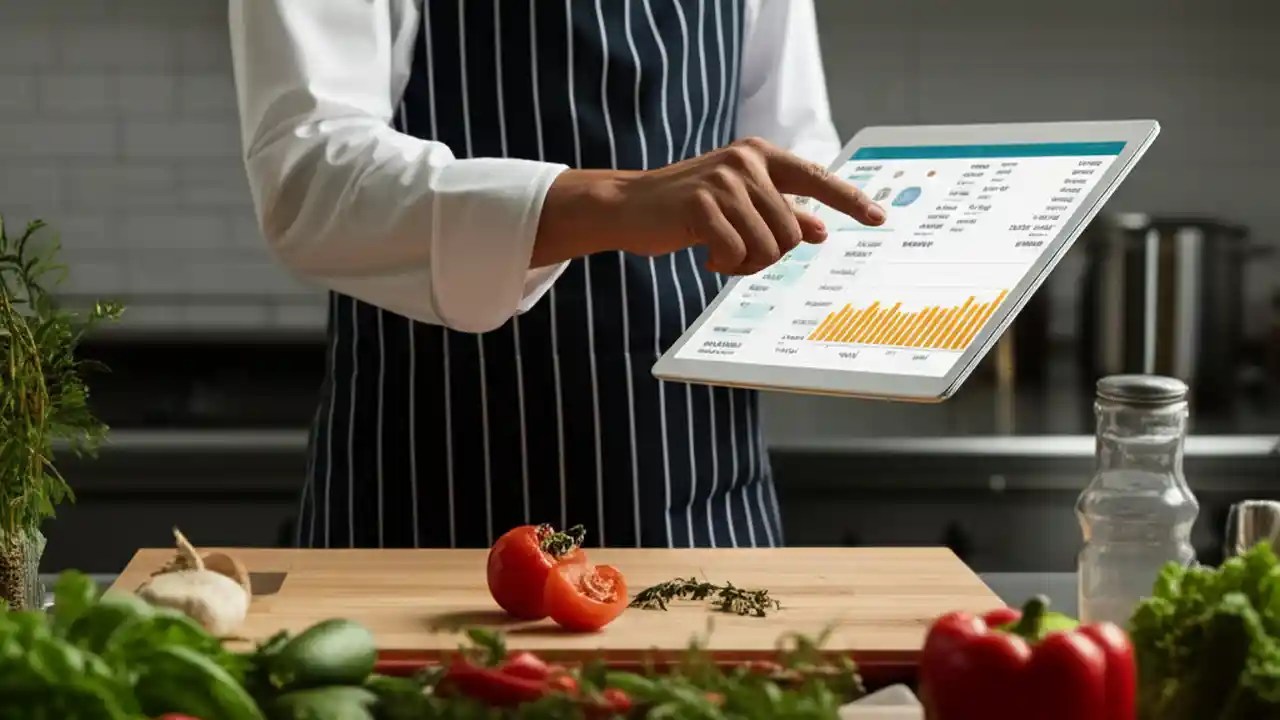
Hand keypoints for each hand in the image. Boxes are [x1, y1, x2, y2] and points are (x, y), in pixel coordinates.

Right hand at [534, 137, 885, 273]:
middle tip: (738, 254)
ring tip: (720, 253)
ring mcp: (724, 181)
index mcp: (759, 155)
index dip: (850, 200)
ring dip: (746, 263)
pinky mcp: (702, 204)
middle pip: (790, 230)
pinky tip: (704, 254)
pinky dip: (724, 264)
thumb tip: (819, 229)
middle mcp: (745, 161)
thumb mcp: (738, 205)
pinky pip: (736, 253)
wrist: (629, 206)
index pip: (816, 178)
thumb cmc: (687, 208)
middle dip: (769, 255)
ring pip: (767, 245)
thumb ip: (778, 211)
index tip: (878, 217)